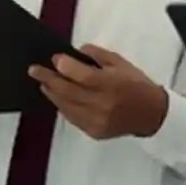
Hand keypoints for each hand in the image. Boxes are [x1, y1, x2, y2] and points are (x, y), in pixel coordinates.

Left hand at [28, 44, 168, 139]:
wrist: (151, 114)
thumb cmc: (136, 85)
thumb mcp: (121, 63)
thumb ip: (98, 55)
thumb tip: (75, 53)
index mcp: (111, 84)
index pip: (81, 75)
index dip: (65, 66)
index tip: (55, 59)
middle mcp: (102, 104)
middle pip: (68, 91)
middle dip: (48, 79)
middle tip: (34, 70)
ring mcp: (96, 120)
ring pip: (66, 106)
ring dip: (52, 93)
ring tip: (43, 84)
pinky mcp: (94, 131)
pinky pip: (71, 118)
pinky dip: (63, 106)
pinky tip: (58, 98)